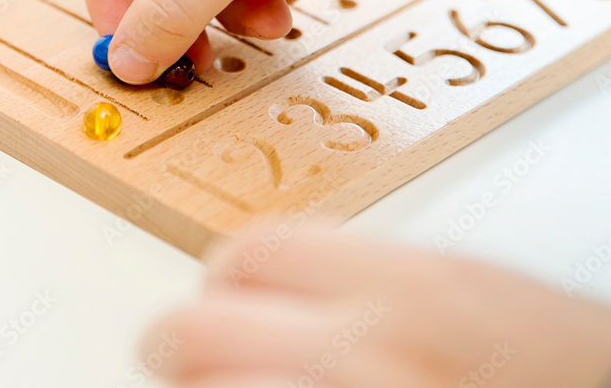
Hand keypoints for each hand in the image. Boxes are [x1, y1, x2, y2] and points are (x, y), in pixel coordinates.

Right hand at [140, 222, 610, 386]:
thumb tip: (234, 380)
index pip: (210, 379)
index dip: (178, 387)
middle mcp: (374, 340)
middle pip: (202, 325)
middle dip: (171, 349)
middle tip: (175, 364)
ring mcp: (408, 283)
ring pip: (252, 256)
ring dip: (222, 292)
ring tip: (226, 318)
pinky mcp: (438, 255)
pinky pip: (319, 237)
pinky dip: (283, 264)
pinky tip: (295, 294)